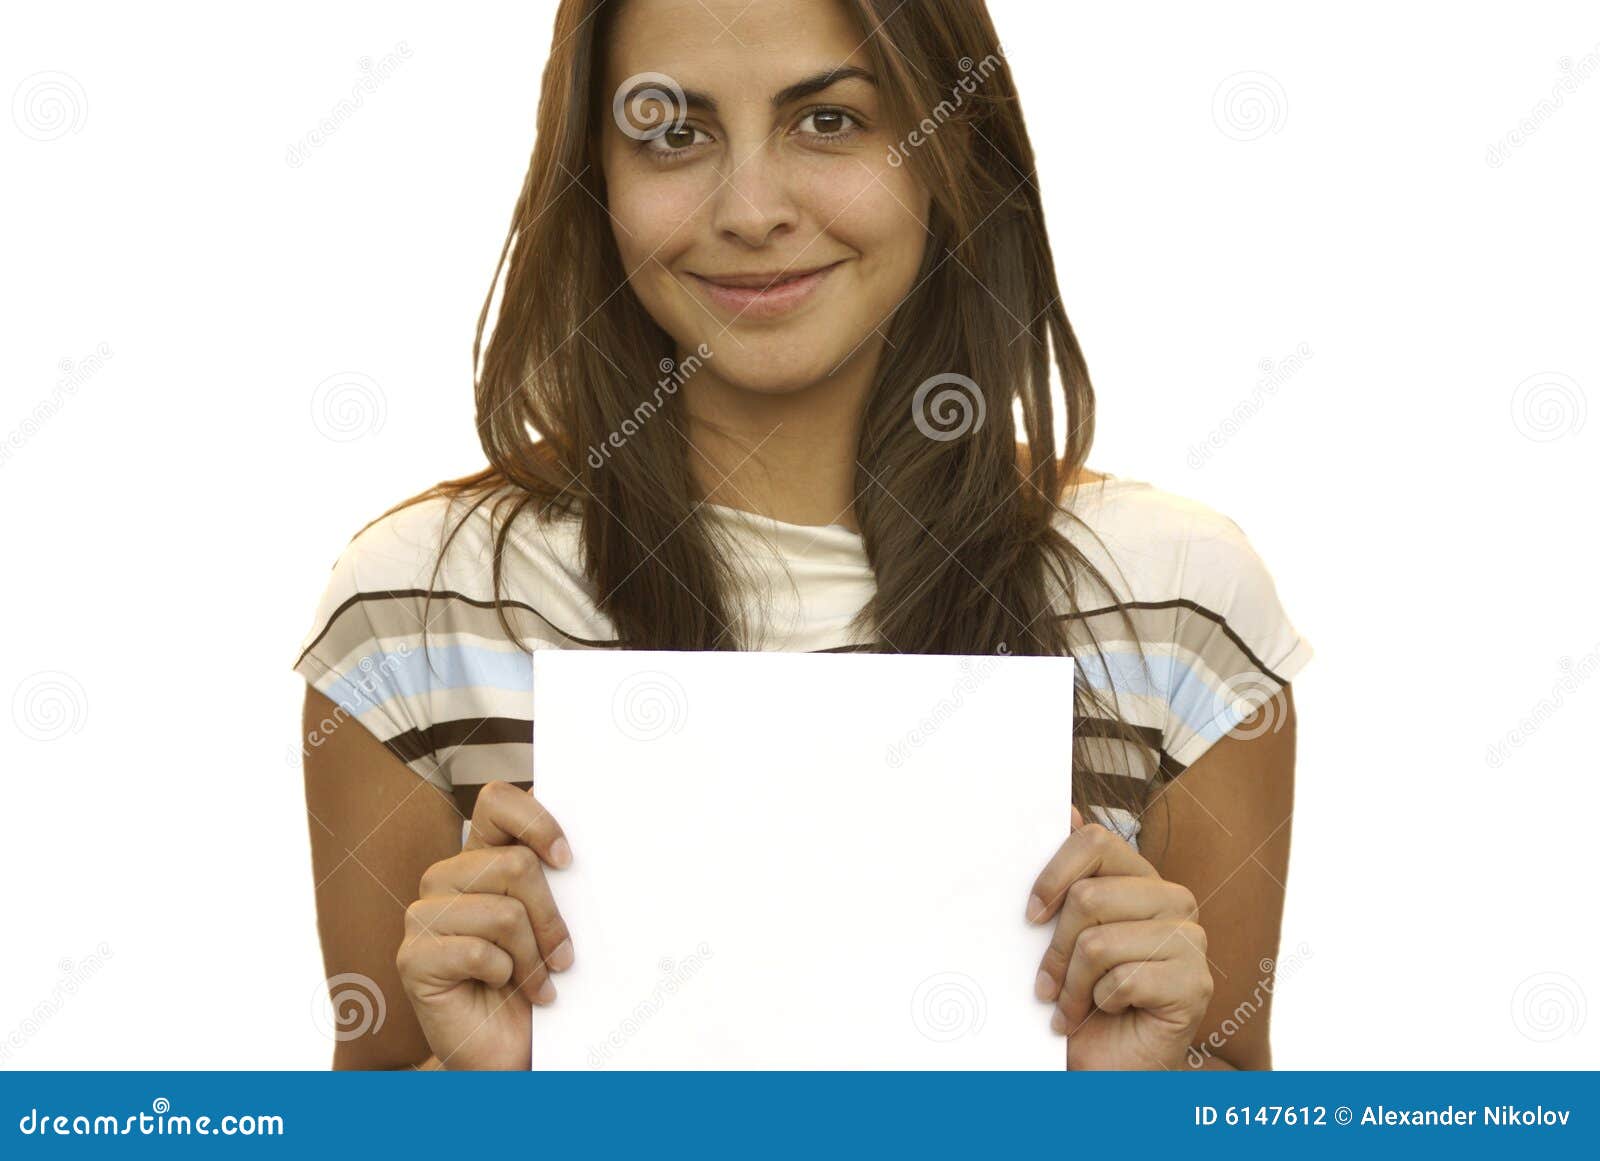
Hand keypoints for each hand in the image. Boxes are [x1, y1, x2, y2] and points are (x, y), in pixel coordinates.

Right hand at [396, 780, 573, 1068]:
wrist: (508, 1051)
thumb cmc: (535, 982)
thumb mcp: (554, 922)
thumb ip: (554, 878)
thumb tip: (577, 848)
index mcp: (480, 858)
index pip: (497, 801)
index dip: (536, 821)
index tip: (567, 861)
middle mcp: (446, 878)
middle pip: (515, 864)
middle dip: (551, 918)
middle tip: (562, 956)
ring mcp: (423, 917)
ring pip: (503, 912)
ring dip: (532, 956)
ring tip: (536, 981)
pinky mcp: (412, 957)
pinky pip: (476, 951)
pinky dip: (505, 975)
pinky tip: (503, 989)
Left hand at [1027, 806, 1213, 1069]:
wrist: (1106, 1066)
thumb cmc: (1082, 998)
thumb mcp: (1062, 933)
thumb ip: (1068, 877)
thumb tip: (1066, 811)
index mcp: (1141, 878)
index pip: (1096, 842)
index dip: (1053, 875)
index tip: (1030, 914)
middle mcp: (1173, 900)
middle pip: (1090, 897)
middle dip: (1056, 949)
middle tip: (1046, 983)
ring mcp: (1191, 940)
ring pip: (1099, 943)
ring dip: (1072, 985)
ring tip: (1071, 1005)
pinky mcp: (1196, 982)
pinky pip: (1122, 980)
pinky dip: (1098, 1005)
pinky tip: (1104, 1015)